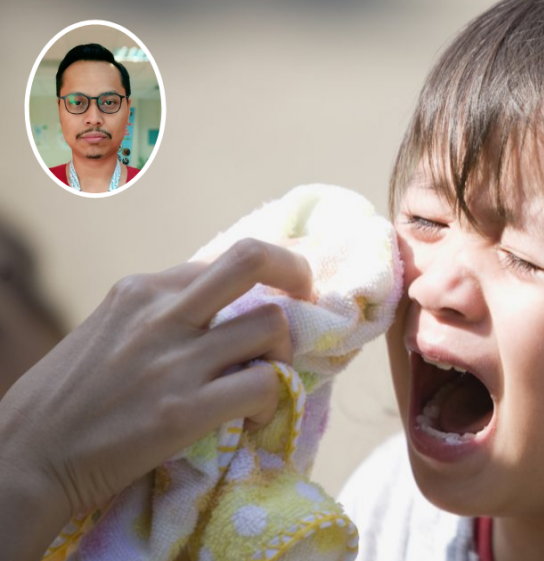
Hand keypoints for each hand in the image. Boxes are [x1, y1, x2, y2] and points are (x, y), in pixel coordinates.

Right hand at [0, 239, 311, 554]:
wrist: (25, 459)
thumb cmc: (66, 401)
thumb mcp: (108, 331)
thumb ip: (160, 316)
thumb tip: (217, 312)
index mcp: (140, 290)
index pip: (225, 261)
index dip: (264, 280)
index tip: (281, 298)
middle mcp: (160, 313)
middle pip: (254, 259)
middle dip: (297, 275)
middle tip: (308, 304)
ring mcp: (174, 360)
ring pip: (273, 327)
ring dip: (285, 355)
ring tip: (268, 380)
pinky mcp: (183, 410)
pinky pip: (265, 385)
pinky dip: (274, 402)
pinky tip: (254, 419)